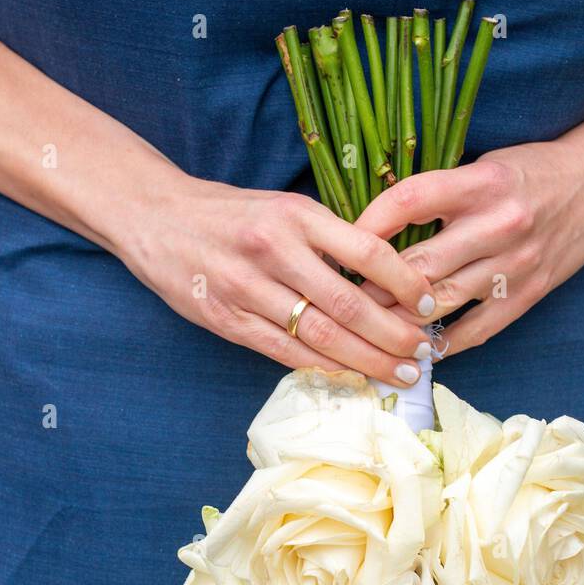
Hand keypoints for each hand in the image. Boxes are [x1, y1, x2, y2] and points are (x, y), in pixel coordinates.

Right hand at [112, 173, 436, 386]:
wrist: (154, 216)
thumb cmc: (229, 214)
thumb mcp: (282, 208)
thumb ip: (327, 238)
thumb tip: (386, 278)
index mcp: (296, 215)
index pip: (367, 252)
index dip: (405, 282)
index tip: (429, 303)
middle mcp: (275, 250)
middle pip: (350, 304)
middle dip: (394, 335)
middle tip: (424, 353)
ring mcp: (247, 288)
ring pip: (321, 335)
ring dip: (367, 360)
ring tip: (399, 373)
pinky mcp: (226, 320)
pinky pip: (285, 352)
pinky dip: (323, 367)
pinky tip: (351, 376)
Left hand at [356, 140, 583, 354]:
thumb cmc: (529, 172)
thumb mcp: (483, 165)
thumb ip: (437, 193)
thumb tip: (375, 225)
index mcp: (480, 183)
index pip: (409, 201)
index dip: (369, 224)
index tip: (342, 243)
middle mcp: (498, 224)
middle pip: (420, 264)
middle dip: (375, 285)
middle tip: (343, 297)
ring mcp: (515, 264)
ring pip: (443, 301)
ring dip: (401, 318)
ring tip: (369, 326)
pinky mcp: (528, 294)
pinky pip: (477, 329)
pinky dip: (444, 343)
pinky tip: (416, 348)